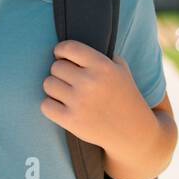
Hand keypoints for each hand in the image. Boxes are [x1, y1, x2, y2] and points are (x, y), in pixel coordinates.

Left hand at [40, 40, 155, 154]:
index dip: (61, 51)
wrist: (133, 131)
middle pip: (55, 67)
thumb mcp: (121, 69)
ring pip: (48, 84)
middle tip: (69, 80)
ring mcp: (80, 102)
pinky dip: (51, 105)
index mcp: (102, 66)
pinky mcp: (71, 121)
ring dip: (54, 87)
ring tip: (65, 92)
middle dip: (61, 72)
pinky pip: (45, 105)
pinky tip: (62, 106)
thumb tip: (72, 47)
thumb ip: (99, 54)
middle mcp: (90, 82)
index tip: (62, 56)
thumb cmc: (124, 95)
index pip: (68, 48)